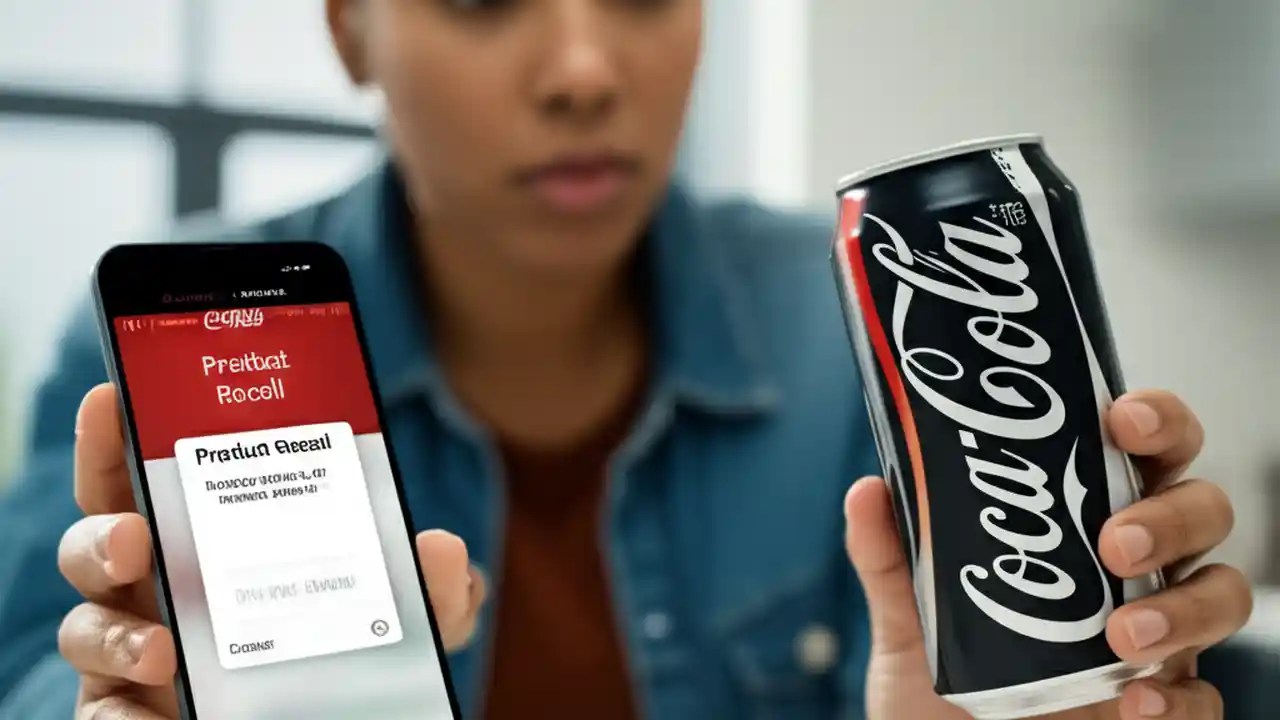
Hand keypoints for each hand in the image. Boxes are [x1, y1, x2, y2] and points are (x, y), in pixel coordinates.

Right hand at [57, 383, 486, 718]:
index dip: (118, 437)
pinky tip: (149, 719)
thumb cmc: (355, 666)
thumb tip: (443, 549)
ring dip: (111, 634)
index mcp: (211, 544)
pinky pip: (103, 716)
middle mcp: (163, 592)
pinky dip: (118, 718)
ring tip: (161, 651)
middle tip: (135, 537)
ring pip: (86, 629)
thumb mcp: (407, 626)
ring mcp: (141, 656)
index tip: (110, 395)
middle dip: (104, 533)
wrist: (342, 717)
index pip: (151, 480)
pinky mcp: (130, 715)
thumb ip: (432, 591)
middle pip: (100, 545)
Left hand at [845, 389, 1252, 719]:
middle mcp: (1126, 577)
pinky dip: (1183, 701)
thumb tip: (866, 491)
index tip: (1123, 418)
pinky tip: (1136, 704)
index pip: (1139, 454)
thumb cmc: (939, 691)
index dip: (1154, 421)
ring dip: (1185, 604)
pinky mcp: (1159, 712)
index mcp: (1077, 529)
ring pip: (1223, 593)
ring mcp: (1151, 642)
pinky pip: (1206, 701)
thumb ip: (891, 560)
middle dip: (1172, 513)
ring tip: (1122, 634)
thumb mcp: (907, 622)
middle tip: (1111, 541)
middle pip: (1200, 510)